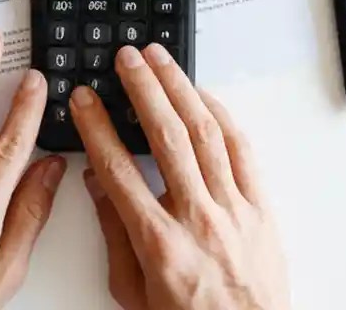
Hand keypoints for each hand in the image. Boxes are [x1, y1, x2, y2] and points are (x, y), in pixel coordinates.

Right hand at [71, 44, 289, 309]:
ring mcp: (234, 210)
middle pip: (166, 138)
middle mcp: (198, 220)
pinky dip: (222, 116)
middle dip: (142, 90)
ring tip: (161, 60)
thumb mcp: (134, 292)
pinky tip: (203, 95)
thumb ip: (114, 235)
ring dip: (180, 89)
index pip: (118, 169)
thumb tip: (98, 183)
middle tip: (125, 59)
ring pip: (206, 134)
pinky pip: (242, 150)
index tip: (83, 100)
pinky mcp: (262, 209)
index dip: (97, 127)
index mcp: (159, 244)